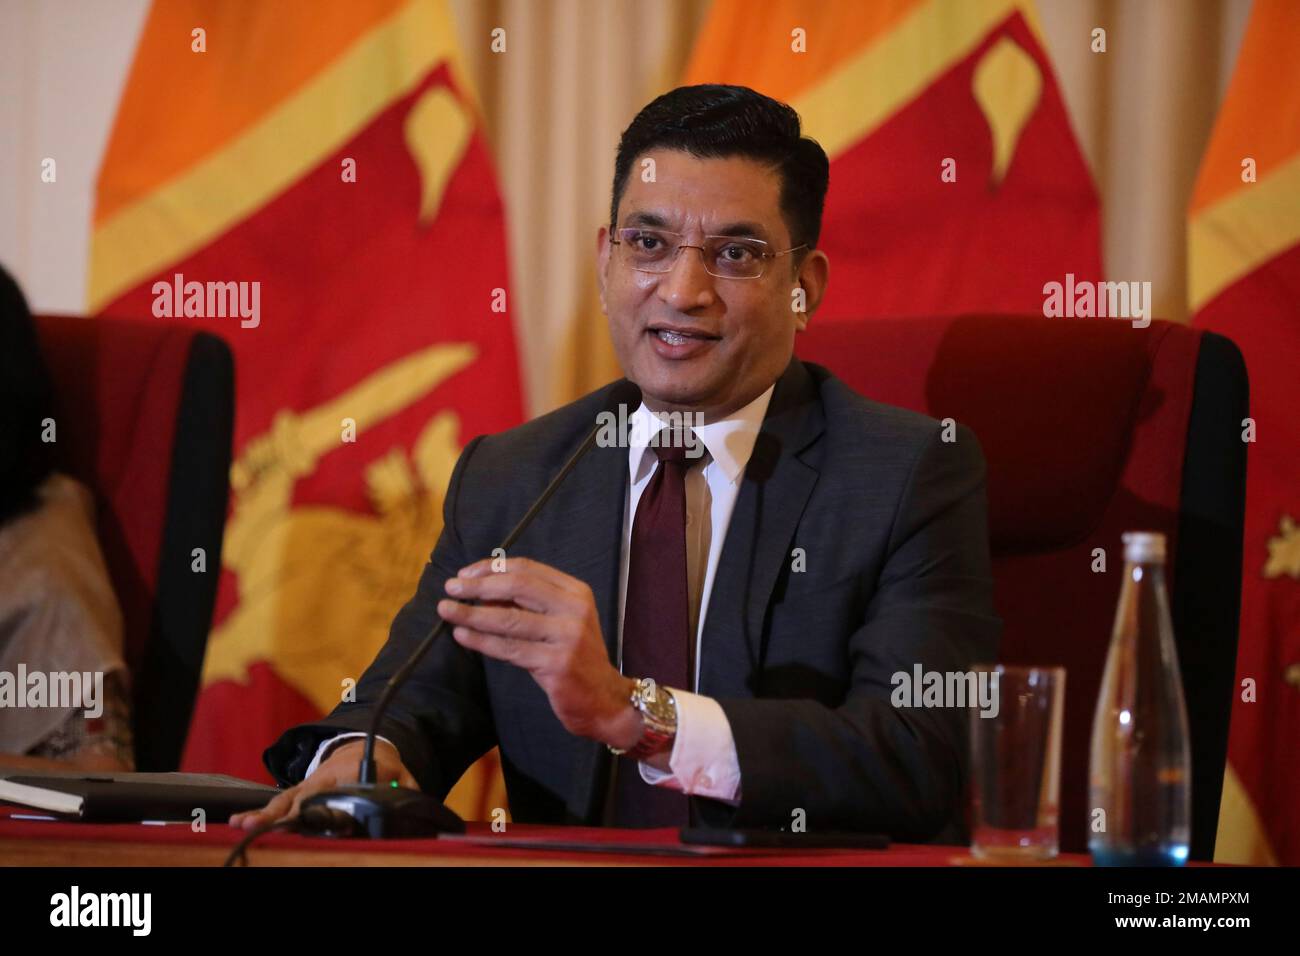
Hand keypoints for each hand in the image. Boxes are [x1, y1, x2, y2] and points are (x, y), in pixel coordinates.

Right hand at [228, 738, 416, 830]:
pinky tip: (239, 823)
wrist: (363, 745)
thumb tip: (412, 803)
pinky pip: (277, 803)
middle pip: (304, 797)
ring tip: (244, 825)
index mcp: (350, 770)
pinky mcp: (297, 793)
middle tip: (271, 827)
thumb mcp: (400, 773)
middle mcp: (323, 777)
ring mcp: (307, 785)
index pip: (337, 787)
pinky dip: (259, 813)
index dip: (329, 802)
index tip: (323, 820)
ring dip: (265, 814)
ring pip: (284, 800)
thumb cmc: (382, 765)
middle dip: (288, 814)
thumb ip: (406, 787)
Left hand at [438, 556, 641, 747]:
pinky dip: (481, 641)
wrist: (605, 700)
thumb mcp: (561, 622)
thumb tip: (482, 590)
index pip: (528, 568)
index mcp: (576, 592)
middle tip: (451, 588)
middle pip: (518, 586)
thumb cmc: (577, 658)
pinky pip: (509, 649)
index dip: (492, 567)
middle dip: (478, 585)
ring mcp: (567, 636)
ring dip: (472, 613)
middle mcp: (574, 609)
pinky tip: (462, 636)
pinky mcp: (556, 664)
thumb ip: (530, 604)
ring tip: (446, 610)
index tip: (465, 573)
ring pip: (509, 618)